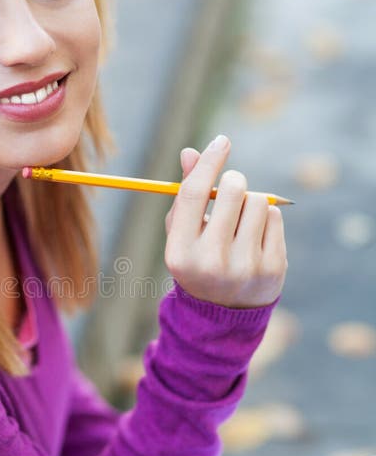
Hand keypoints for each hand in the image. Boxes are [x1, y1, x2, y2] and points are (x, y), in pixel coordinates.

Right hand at [164, 135, 286, 307]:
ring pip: (257, 201)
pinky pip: (274, 217)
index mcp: (180, 253)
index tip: (221, 141)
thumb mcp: (182, 233)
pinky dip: (265, 217)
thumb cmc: (198, 261)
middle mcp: (212, 261)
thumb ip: (186, 194)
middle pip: (232, 191)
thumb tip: (191, 152)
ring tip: (241, 221)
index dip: (208, 162)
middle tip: (231, 188)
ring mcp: (245, 267)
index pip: (195, 194)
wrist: (223, 314)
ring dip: (250, 201)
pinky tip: (255, 235)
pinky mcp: (272, 268)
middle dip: (234, 181)